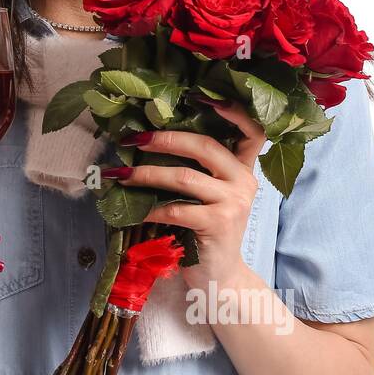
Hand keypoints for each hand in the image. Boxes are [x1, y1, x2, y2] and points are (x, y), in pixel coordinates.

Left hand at [108, 99, 265, 288]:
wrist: (219, 277)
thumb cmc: (206, 231)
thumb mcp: (209, 196)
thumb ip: (197, 170)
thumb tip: (150, 139)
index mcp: (243, 168)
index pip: (252, 131)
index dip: (232, 111)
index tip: (201, 97)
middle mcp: (243, 181)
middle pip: (205, 146)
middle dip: (164, 139)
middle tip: (133, 138)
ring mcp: (233, 203)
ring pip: (184, 177)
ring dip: (146, 174)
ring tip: (121, 174)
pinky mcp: (218, 224)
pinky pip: (176, 209)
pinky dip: (151, 208)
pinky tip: (135, 211)